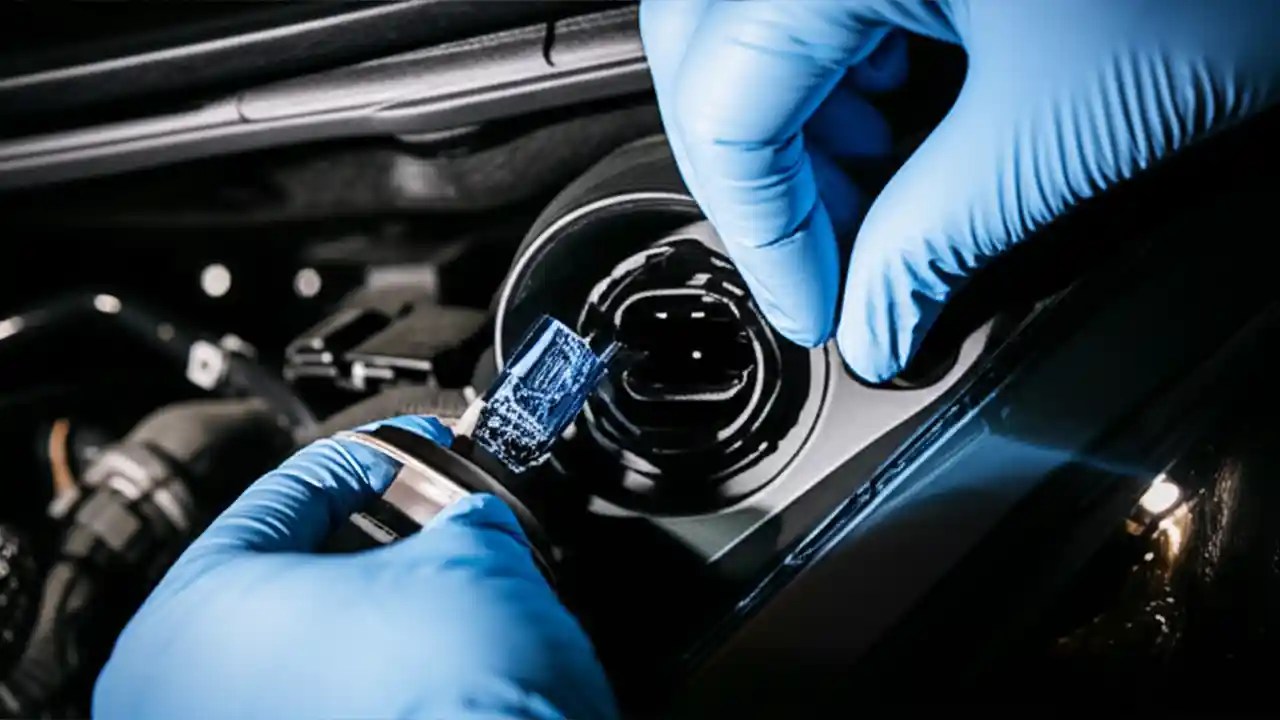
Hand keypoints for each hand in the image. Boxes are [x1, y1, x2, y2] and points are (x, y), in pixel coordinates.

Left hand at [92, 416, 617, 719]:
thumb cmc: (457, 686)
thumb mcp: (469, 553)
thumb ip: (455, 514)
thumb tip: (466, 518)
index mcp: (194, 614)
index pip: (288, 493)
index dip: (373, 458)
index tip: (418, 453)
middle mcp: (179, 688)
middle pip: (288, 571)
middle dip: (375, 536)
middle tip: (437, 514)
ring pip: (304, 642)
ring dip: (374, 606)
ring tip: (445, 589)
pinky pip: (318, 695)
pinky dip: (368, 669)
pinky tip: (430, 655)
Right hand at [640, 0, 1279, 380]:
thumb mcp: (1059, 125)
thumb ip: (936, 242)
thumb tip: (872, 325)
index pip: (726, 107)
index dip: (763, 233)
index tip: (815, 312)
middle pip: (715, 59)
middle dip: (765, 179)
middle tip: (827, 265)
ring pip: (761, 31)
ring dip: (805, 132)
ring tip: (875, 207)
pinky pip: (825, 3)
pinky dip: (847, 80)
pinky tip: (900, 131)